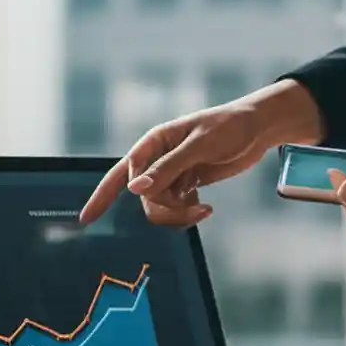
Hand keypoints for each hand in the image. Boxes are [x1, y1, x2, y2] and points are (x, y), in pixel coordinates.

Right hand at [79, 80, 323, 226]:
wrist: (258, 130)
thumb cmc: (229, 127)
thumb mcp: (198, 146)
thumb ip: (167, 168)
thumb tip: (136, 189)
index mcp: (153, 142)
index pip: (122, 172)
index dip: (103, 196)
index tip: (87, 218)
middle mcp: (158, 159)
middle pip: (144, 197)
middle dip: (166, 208)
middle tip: (195, 208)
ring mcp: (173, 173)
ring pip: (160, 206)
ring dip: (180, 214)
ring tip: (203, 209)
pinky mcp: (188, 185)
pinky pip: (176, 209)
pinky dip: (188, 213)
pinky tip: (205, 207)